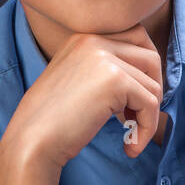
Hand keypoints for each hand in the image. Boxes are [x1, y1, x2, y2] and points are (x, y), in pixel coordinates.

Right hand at [3, 22, 163, 168]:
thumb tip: (149, 80)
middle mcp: (93, 40)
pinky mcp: (115, 80)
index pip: (135, 38)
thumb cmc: (52, 123)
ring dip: (148, 116)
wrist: (30, 142)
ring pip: (153, 84)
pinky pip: (151, 103)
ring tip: (130, 137)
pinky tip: (129, 146)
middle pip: (150, 56)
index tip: (132, 101)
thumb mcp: (79, 83)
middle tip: (138, 117)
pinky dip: (147, 128)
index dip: (144, 70)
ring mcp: (104, 58)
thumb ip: (106, 72)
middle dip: (153, 88)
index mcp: (83, 38)